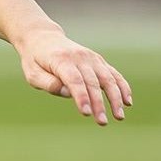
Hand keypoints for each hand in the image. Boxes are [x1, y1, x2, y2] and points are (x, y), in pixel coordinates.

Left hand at [15, 29, 132, 125]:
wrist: (43, 37)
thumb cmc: (35, 60)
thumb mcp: (32, 73)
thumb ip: (47, 83)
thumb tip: (68, 93)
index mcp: (61, 60)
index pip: (74, 80)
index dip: (81, 97)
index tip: (86, 113)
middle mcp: (79, 57)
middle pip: (92, 82)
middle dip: (99, 104)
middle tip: (102, 122)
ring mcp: (91, 58)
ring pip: (107, 78)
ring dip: (116, 98)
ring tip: (119, 116)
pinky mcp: (98, 60)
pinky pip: (113, 74)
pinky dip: (122, 87)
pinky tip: (128, 102)